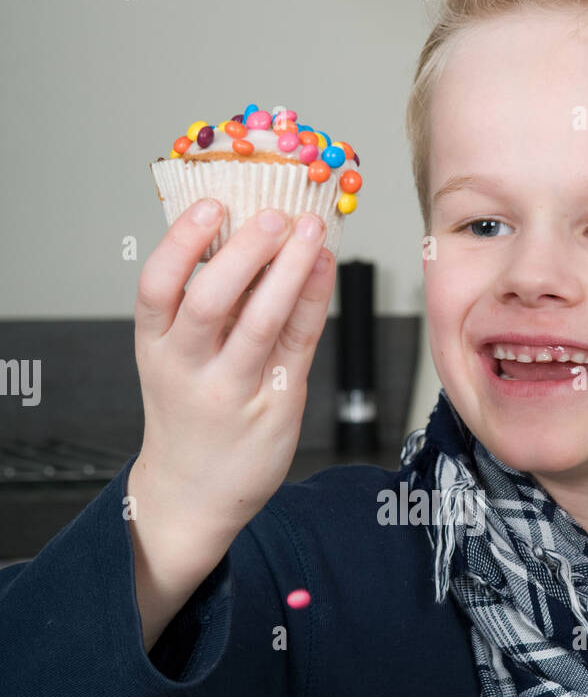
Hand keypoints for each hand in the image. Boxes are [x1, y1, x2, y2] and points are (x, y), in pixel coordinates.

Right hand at [131, 198, 335, 540]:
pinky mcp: (276, 404)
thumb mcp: (172, 359)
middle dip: (244, 250)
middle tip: (273, 214)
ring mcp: (233, 391)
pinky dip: (312, 298)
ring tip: (308, 230)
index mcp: (155, 348)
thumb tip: (242, 232)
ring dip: (289, 269)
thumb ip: (201, 306)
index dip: (183, 240)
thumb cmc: (187, 414)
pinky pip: (299, 342)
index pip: (157, 286)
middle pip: (209, 299)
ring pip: (261, 321)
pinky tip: (323, 266)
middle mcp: (188, 369)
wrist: (194, 493)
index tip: (211, 204)